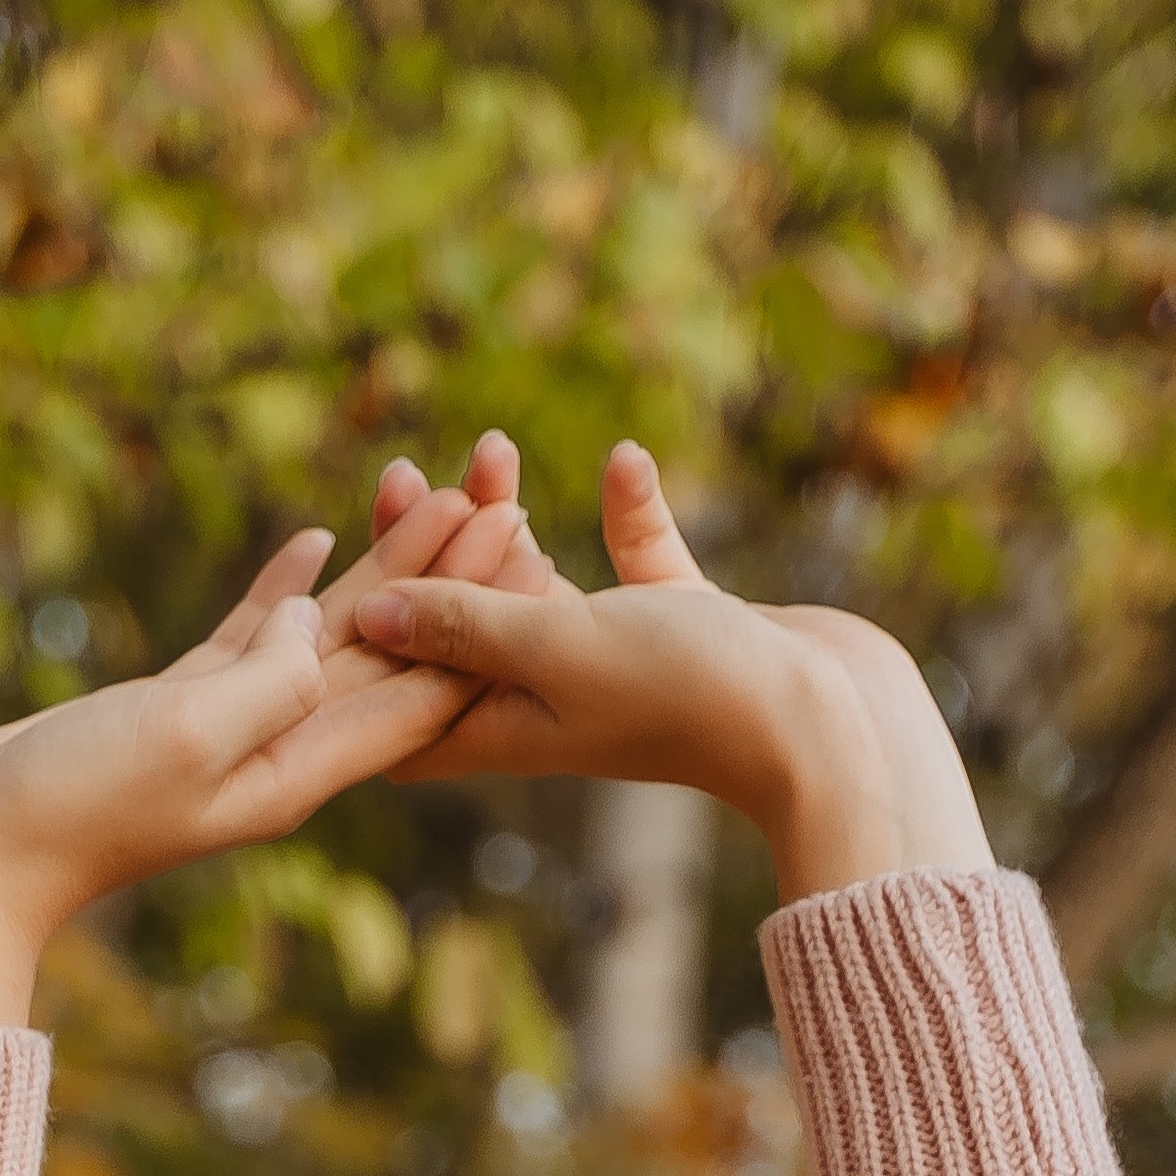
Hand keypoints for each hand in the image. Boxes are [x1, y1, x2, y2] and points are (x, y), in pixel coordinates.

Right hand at [0, 441, 541, 1027]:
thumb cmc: (74, 804)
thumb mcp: (183, 735)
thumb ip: (263, 680)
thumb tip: (316, 619)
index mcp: (296, 772)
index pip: (412, 695)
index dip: (474, 619)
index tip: (526, 547)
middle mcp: (276, 754)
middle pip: (386, 657)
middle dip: (449, 582)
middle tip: (506, 496)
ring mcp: (227, 729)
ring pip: (326, 635)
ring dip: (382, 570)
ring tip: (433, 495)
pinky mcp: (177, 707)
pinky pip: (253, 636)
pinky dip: (288, 586)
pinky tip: (316, 537)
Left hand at [336, 441, 992, 903]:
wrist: (830, 723)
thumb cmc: (689, 693)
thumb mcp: (556, 650)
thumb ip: (462, 627)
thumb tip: (361, 617)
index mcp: (507, 729)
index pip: (405, 692)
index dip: (367, 639)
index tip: (345, 562)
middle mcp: (553, 704)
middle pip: (465, 628)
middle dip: (433, 554)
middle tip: (405, 475)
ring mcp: (618, 667)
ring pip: (541, 589)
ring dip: (510, 522)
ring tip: (490, 446)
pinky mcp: (682, 630)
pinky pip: (637, 565)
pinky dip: (628, 515)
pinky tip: (624, 459)